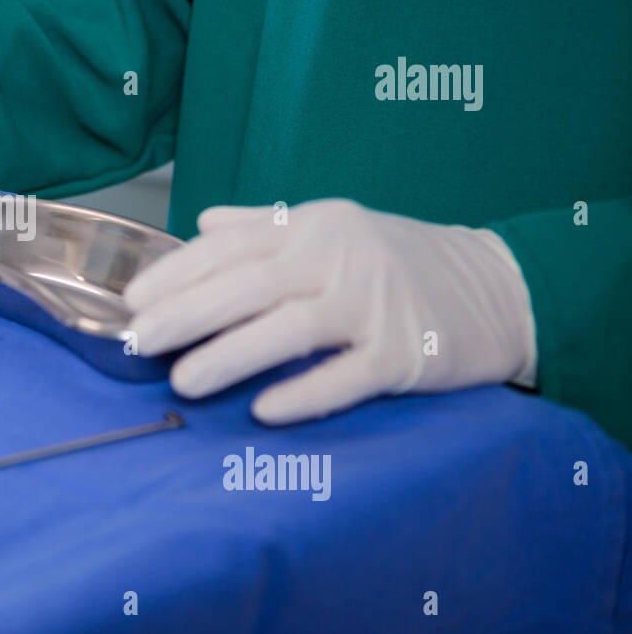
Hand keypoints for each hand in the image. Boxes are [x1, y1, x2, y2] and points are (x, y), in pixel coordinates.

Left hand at [124, 199, 536, 423]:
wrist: (499, 289)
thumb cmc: (399, 261)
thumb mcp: (336, 227)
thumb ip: (267, 225)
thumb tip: (203, 223)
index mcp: (316, 226)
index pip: (232, 246)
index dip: (178, 272)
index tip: (133, 301)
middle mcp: (341, 258)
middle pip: (251, 285)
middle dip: (187, 314)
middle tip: (138, 342)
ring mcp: (375, 306)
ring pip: (291, 329)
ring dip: (232, 355)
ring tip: (183, 381)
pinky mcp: (406, 354)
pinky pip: (346, 377)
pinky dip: (304, 393)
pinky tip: (263, 411)